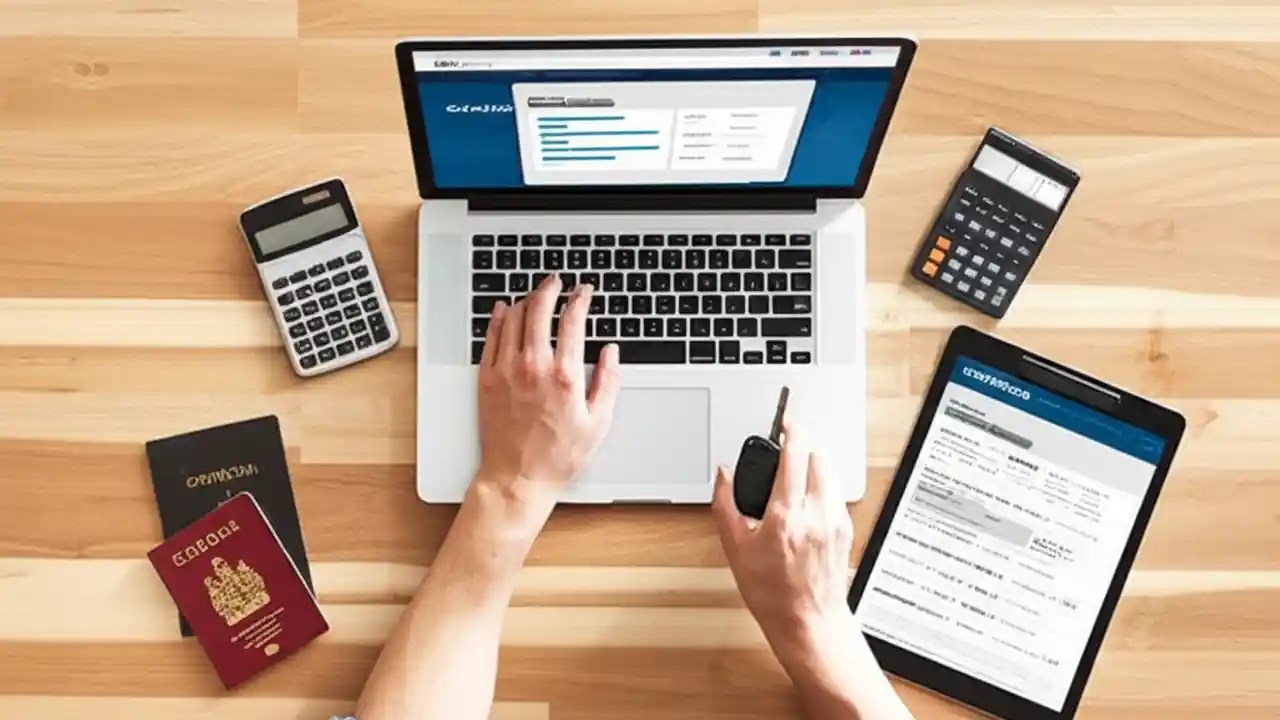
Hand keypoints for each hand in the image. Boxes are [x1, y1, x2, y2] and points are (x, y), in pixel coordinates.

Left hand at [473, 275, 620, 516]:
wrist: (517, 479)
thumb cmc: (557, 457)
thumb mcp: (598, 423)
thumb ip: (608, 382)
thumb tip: (611, 353)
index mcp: (564, 376)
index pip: (572, 320)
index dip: (580, 298)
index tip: (584, 291)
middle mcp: (533, 367)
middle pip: (539, 309)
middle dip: (550, 288)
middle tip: (557, 281)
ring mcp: (506, 371)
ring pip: (514, 318)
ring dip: (527, 299)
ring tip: (536, 293)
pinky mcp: (487, 379)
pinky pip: (491, 337)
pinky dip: (499, 318)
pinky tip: (505, 310)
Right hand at [712, 416, 854, 659]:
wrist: (809, 622)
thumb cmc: (773, 593)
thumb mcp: (736, 548)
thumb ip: (726, 504)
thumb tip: (724, 474)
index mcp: (786, 515)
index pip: (795, 455)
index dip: (791, 429)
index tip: (785, 422)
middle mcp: (816, 514)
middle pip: (819, 456)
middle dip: (803, 449)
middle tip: (787, 454)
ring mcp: (836, 521)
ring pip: (832, 473)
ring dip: (816, 467)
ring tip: (797, 479)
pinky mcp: (847, 530)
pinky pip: (837, 494)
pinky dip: (824, 489)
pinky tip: (809, 504)